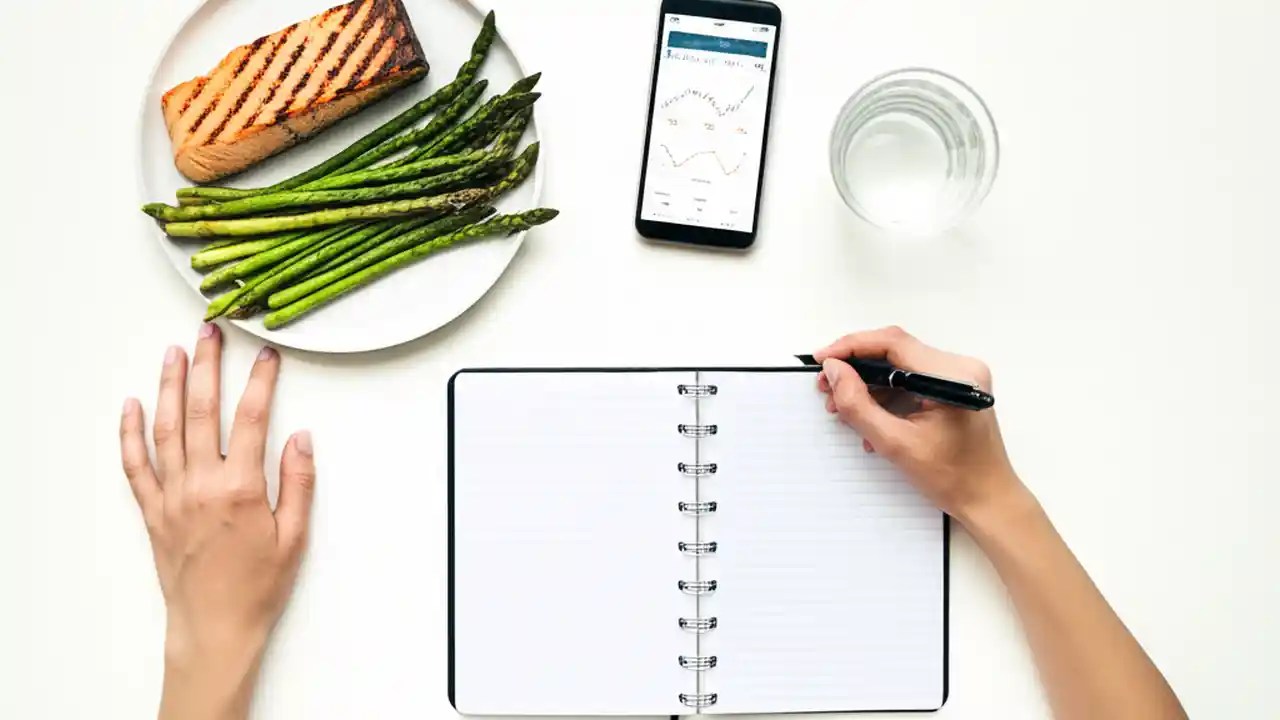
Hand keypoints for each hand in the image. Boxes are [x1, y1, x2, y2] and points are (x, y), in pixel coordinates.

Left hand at [119, 323, 314, 719]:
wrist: (215, 626)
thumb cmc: (258, 586)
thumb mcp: (295, 536)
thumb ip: (298, 482)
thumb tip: (300, 438)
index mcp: (240, 489)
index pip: (252, 420)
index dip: (261, 383)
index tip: (268, 357)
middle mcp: (200, 485)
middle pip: (202, 412)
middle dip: (208, 367)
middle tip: (212, 333)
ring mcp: (171, 496)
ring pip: (166, 429)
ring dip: (170, 386)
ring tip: (175, 353)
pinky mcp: (152, 511)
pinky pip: (135, 465)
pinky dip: (131, 433)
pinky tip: (133, 405)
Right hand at [815, 326, 1021, 525]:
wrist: (988, 499)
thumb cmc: (953, 478)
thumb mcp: (896, 444)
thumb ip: (859, 404)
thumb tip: (834, 371)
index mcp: (952, 375)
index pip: (893, 343)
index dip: (851, 347)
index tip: (822, 360)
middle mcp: (959, 367)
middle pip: (895, 350)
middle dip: (855, 367)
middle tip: (826, 387)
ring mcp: (958, 376)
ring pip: (900, 365)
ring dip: (868, 383)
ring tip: (842, 406)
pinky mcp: (952, 388)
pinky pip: (910, 379)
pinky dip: (885, 394)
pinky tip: (868, 417)